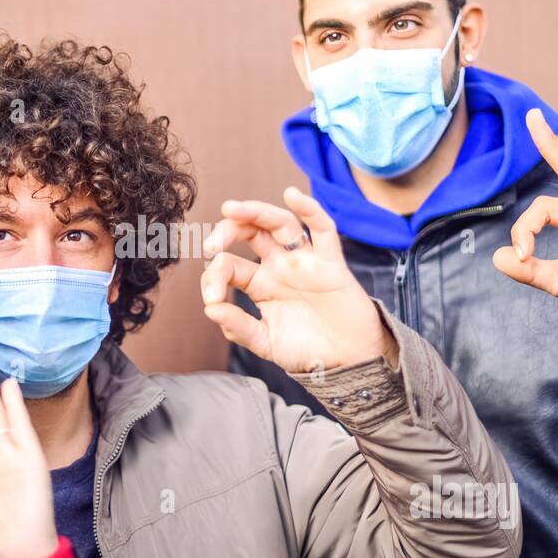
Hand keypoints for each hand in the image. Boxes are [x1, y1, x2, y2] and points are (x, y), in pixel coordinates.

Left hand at [201, 186, 396, 372]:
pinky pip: (323, 229)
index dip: (213, 277)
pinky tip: (292, 196)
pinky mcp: (331, 263)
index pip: (228, 266)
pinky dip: (310, 209)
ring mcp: (304, 261)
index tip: (212, 298)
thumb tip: (210, 309)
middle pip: (250, 233)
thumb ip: (239, 328)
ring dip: (255, 211)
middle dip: (226, 231)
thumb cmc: (307, 350)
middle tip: (210, 245)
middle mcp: (279, 267)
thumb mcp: (266, 343)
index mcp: (259, 284)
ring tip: (232, 208)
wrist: (347, 361)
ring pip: (280, 224)